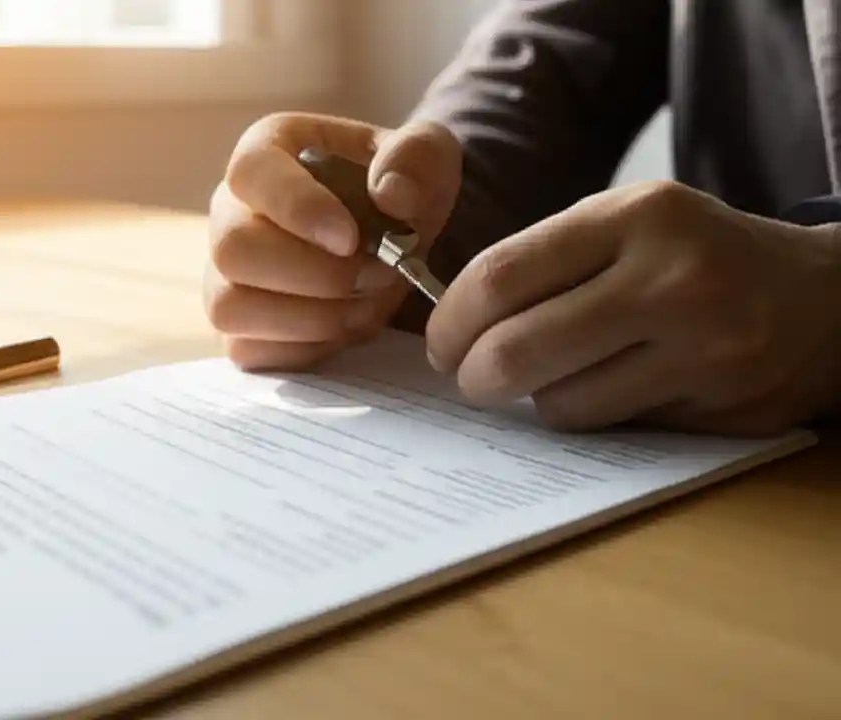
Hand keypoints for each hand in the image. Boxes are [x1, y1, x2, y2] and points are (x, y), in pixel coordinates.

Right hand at [204, 112, 461, 369]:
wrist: (396, 237)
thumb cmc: (398, 186)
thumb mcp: (425, 155)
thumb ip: (417, 157)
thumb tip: (390, 194)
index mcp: (266, 151)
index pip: (251, 173)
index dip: (297, 208)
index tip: (351, 238)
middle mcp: (230, 211)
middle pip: (233, 250)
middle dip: (314, 274)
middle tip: (376, 274)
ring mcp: (225, 273)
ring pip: (230, 307)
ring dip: (311, 317)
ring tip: (365, 305)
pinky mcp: (238, 325)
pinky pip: (247, 350)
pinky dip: (305, 348)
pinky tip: (344, 326)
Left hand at [426, 181, 840, 435]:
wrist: (824, 299)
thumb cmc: (695, 258)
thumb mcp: (629, 225)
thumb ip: (546, 260)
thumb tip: (451, 322)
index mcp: (635, 216)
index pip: (501, 276)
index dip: (451, 321)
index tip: (441, 343)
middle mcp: (671, 278)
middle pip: (517, 350)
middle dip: (473, 376)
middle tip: (470, 378)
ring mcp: (703, 348)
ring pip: (562, 405)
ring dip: (538, 402)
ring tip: (556, 378)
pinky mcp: (721, 407)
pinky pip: (615, 430)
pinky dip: (595, 417)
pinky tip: (617, 388)